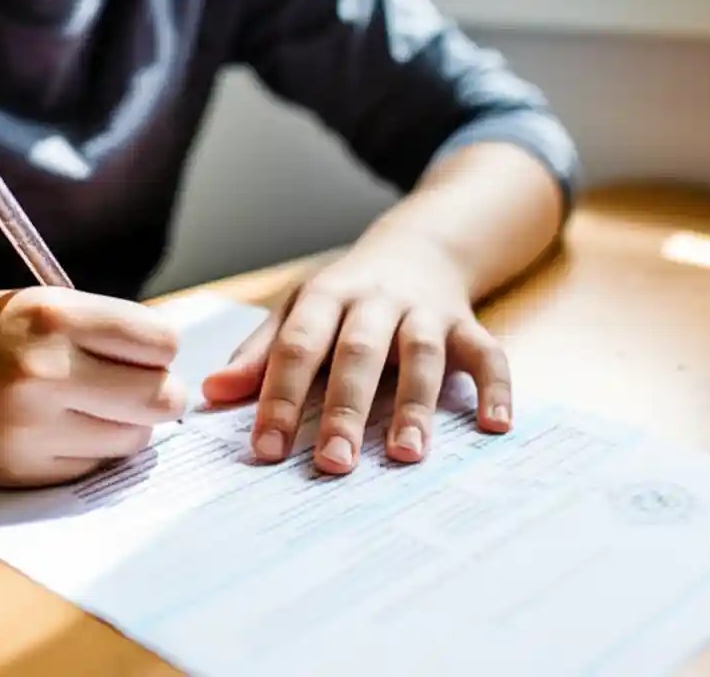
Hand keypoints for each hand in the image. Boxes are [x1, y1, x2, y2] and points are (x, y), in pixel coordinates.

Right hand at [0, 287, 185, 486]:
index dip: (158, 348)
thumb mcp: (29, 305)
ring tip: (88, 408)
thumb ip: (97, 329)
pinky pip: (92, 468)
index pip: (160, 341)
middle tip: (133, 388)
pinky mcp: (20, 471)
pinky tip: (53, 431)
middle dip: (158, 394)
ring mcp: (32, 428)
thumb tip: (168, 360)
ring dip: (125, 427)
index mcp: (51, 316)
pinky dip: (87, 452)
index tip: (143, 351)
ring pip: (134, 441)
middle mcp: (45, 372)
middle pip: (161, 398)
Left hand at [201, 241, 510, 474]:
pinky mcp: (465, 322)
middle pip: (358, 352)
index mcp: (325, 297)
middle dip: (345, 409)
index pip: (297, 347)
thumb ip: (260, 354)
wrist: (418, 245)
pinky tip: (496, 426)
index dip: (279, 397)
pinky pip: (487, 352)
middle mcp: (375, 300)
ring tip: (405, 454)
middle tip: (333, 464)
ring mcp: (424, 311)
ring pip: (421, 354)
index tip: (266, 448)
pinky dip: (496, 387)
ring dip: (415, 404)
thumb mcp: (298, 310)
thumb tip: (212, 391)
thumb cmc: (345, 294)